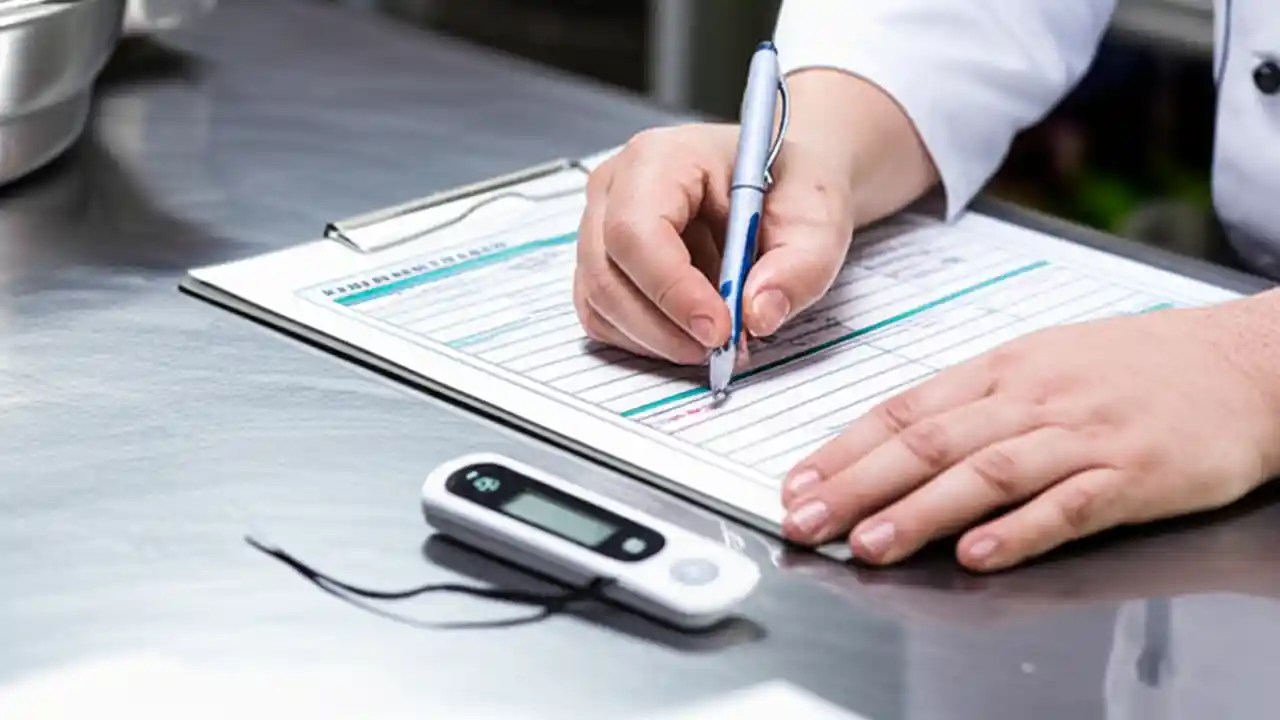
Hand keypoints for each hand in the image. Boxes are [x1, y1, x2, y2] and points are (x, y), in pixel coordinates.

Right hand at [573, 71, 938, 362]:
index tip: (719, 329)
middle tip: (724, 347)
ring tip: (716, 337)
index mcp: (662, 158)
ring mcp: (600, 226)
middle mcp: (616, 188)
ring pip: (600, 303)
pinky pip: (602, 317)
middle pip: (607, 274)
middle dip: (665, 327)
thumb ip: (798, 269)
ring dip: (657, 338)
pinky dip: (645, 339)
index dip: (672, 290)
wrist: (780, 182)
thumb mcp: (818, 222)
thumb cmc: (789, 186)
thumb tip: (758, 315)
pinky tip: (690, 330)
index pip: (637, 231)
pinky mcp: (602, 263)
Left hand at [780, 296, 1279, 571]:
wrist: (1245, 361)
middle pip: (929, 441)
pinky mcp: (1134, 474)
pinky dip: (1019, 531)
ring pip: (986, 472)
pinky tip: (977, 556)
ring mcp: (1083, 434)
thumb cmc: (1137, 365)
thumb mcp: (1044, 360)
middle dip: (857, 484)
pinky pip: (1068, 505)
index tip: (797, 481)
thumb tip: (897, 440)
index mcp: (1003, 368)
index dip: (844, 449)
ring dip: (920, 510)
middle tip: (806, 520)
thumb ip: (974, 402)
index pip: (905, 408)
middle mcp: (1032, 397)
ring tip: (870, 543)